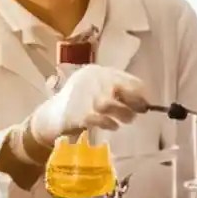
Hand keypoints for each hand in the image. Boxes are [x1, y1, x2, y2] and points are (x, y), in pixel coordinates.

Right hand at [30, 65, 149, 142]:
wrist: (50, 116)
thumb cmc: (78, 103)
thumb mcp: (96, 90)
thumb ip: (116, 91)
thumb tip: (143, 101)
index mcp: (96, 72)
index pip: (127, 78)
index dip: (140, 92)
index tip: (146, 104)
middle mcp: (90, 80)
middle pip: (121, 87)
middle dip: (135, 101)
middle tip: (138, 111)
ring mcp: (82, 96)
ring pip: (110, 104)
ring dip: (123, 114)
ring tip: (124, 120)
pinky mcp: (77, 114)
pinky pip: (100, 119)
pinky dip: (110, 123)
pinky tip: (112, 125)